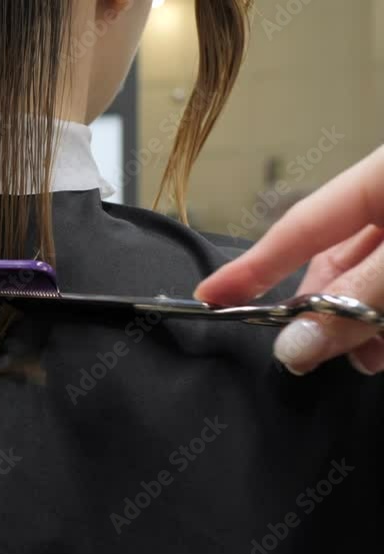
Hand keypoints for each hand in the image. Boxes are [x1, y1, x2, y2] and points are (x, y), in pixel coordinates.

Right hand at [195, 146, 383, 375]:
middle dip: (324, 310)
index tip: (209, 296)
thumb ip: (359, 298)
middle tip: (309, 351)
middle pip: (334, 258)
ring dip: (362, 322)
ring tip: (371, 355)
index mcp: (382, 176)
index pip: (298, 226)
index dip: (252, 266)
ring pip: (367, 279)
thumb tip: (296, 343)